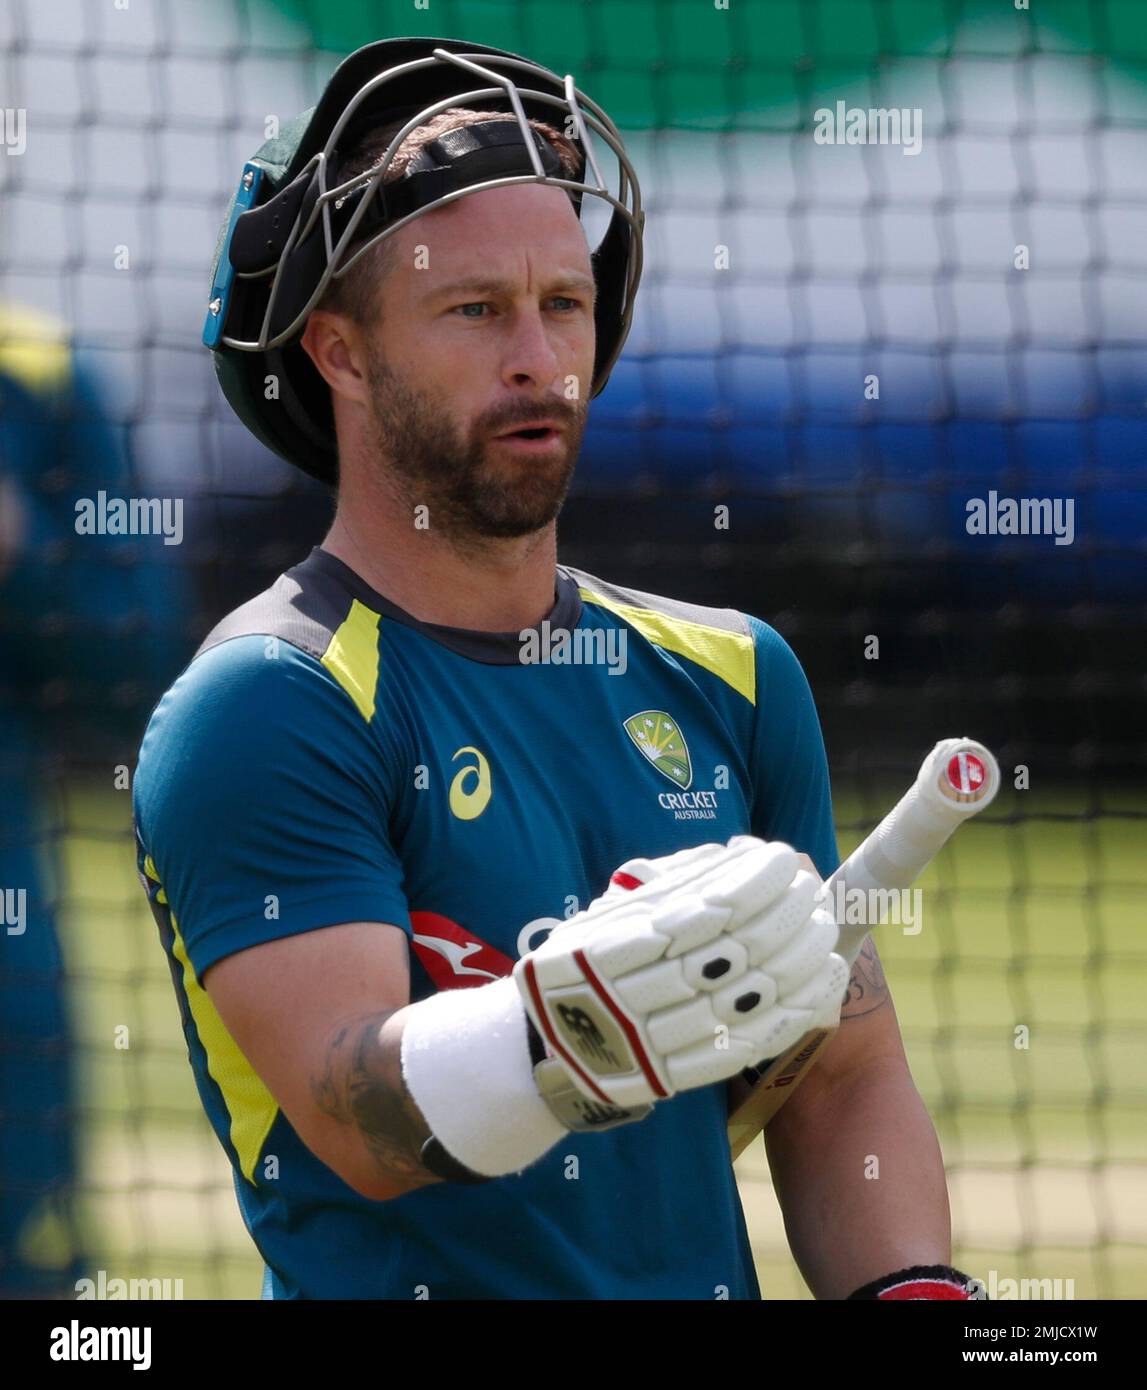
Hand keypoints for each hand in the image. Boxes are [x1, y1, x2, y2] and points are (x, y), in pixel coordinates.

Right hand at [513, 836, 847, 1111]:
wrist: (550, 1043)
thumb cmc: (587, 959)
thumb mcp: (609, 911)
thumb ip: (672, 883)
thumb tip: (741, 853)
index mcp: (610, 944)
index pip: (702, 910)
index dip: (753, 883)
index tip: (782, 858)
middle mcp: (632, 995)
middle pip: (734, 953)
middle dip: (785, 916)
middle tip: (810, 892)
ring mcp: (655, 1041)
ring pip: (748, 999)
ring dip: (800, 959)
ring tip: (824, 926)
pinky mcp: (676, 1076)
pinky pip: (747, 1044)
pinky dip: (795, 1011)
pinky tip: (826, 978)